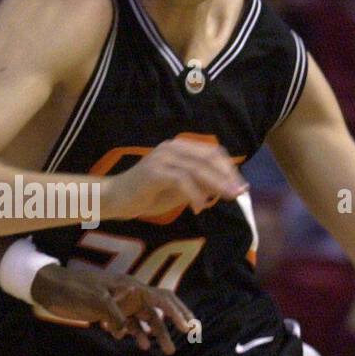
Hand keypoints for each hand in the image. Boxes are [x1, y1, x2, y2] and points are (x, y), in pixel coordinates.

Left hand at [30, 263, 196, 353]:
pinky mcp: (110, 312)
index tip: (188, 328)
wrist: (51, 288)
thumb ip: (111, 313)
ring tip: (164, 351)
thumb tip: (125, 329)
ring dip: (154, 333)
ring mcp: (121, 303)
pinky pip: (129, 323)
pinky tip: (139, 344)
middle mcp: (130, 294)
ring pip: (144, 319)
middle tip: (182, 340)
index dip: (176, 312)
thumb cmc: (71, 289)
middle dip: (171, 325)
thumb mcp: (92, 300)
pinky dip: (135, 332)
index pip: (160, 298)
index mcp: (129, 287)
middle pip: (157, 309)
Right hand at [101, 137, 246, 221]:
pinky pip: (181, 180)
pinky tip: (200, 207)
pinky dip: (195, 194)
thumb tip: (223, 187)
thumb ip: (198, 185)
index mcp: (178, 148)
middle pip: (208, 157)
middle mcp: (171, 148)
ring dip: (217, 184)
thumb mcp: (178, 190)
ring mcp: (162, 158)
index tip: (240, 185)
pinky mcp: (153, 172)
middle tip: (239, 192)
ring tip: (228, 198)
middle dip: (227, 175)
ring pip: (198, 168)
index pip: (211, 152)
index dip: (228, 168)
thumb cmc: (146, 195)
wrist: (114, 199)